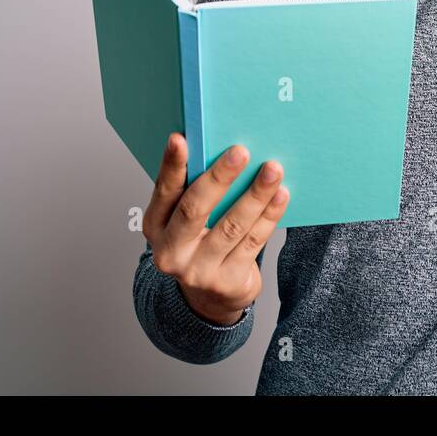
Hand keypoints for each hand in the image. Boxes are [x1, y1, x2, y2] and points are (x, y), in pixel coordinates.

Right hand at [143, 133, 289, 326]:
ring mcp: (199, 270)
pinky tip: (281, 195)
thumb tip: (217, 145)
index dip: (172, 165)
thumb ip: (192, 189)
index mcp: (155, 226)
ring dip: (255, 195)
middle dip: (219, 178)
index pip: (164, 191)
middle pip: (195, 209)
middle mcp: (171, 251)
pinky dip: (269, 216)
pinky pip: (253, 242)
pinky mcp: (227, 281)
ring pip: (231, 226)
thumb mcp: (184, 220)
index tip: (182, 139)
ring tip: (272, 169)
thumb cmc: (200, 241)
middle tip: (240, 151)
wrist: (212, 296)